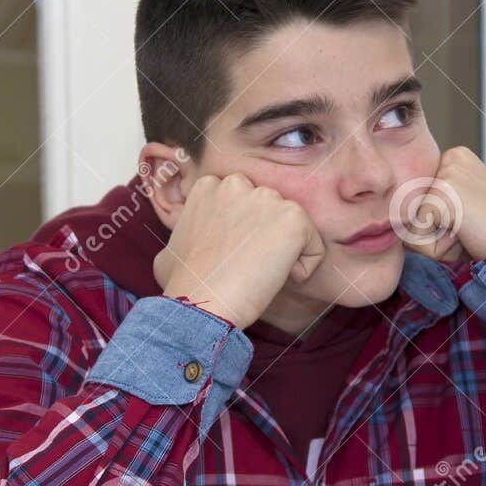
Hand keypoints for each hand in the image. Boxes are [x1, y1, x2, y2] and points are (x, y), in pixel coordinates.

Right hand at [153, 173, 324, 329]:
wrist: (201, 302)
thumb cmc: (182, 284)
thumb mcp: (171, 250)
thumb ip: (187, 236)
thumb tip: (184, 249)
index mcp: (209, 185)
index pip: (243, 204)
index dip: (241, 235)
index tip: (230, 257)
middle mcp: (238, 183)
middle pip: (269, 212)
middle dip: (265, 238)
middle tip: (247, 267)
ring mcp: (267, 198)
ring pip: (292, 228)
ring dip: (284, 253)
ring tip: (258, 275)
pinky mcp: (293, 219)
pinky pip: (313, 246)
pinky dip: (303, 269)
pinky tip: (276, 279)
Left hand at [399, 146, 485, 265]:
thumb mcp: (455, 213)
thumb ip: (425, 210)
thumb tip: (386, 220)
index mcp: (454, 158)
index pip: (414, 198)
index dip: (433, 224)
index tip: (466, 222)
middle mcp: (450, 157)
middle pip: (407, 208)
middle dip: (430, 233)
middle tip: (466, 230)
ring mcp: (447, 172)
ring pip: (409, 223)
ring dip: (433, 242)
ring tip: (466, 233)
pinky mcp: (443, 192)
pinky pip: (416, 234)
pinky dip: (437, 248)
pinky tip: (465, 235)